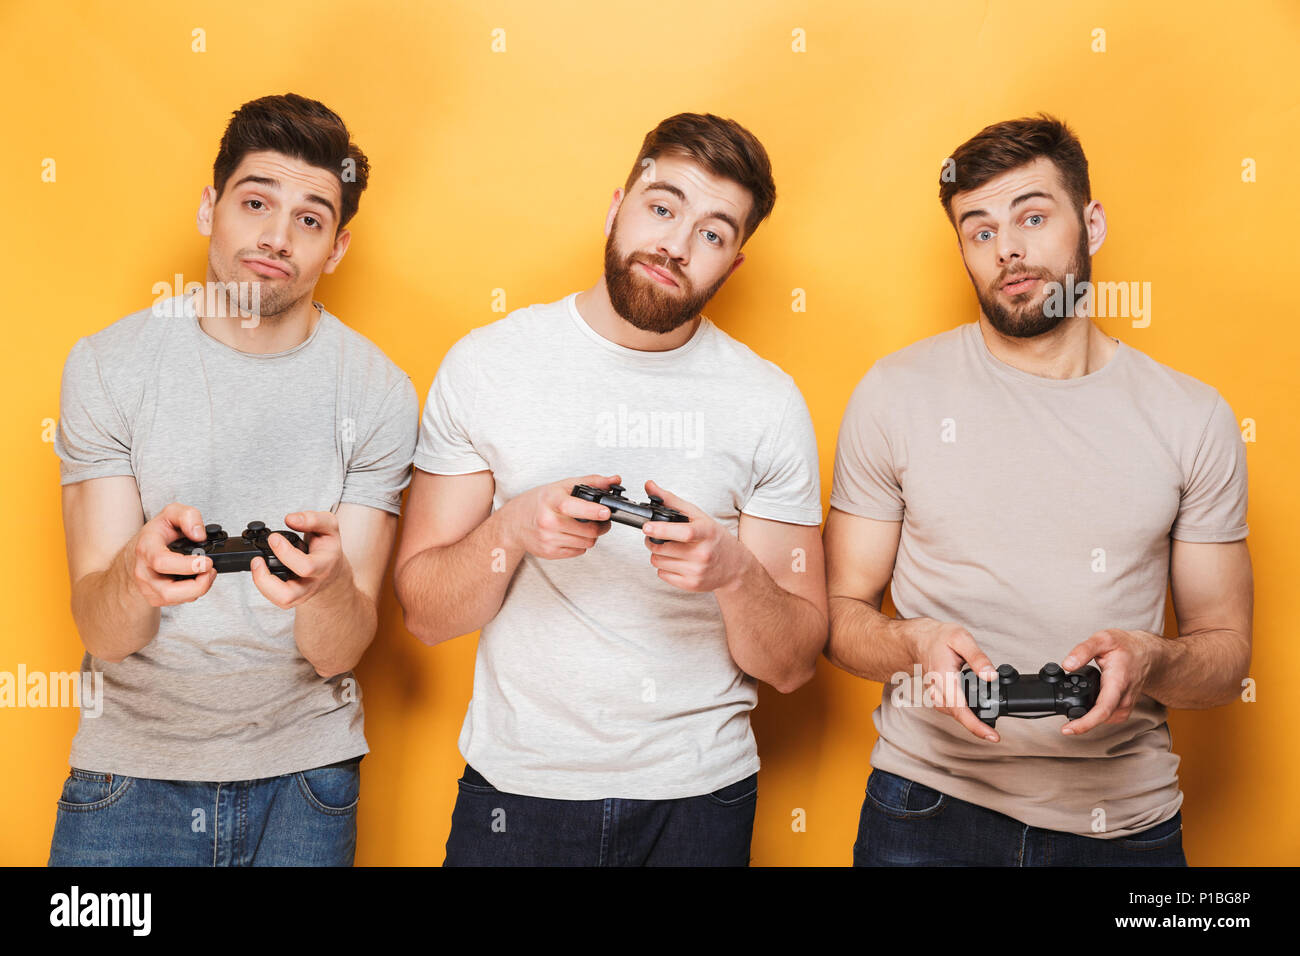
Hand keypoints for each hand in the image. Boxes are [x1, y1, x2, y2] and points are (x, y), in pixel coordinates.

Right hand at [129, 502, 218, 606]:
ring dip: (198, 589)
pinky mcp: (154, 598)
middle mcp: (143, 570)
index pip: (161, 562)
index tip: (207, 562)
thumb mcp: (172, 513)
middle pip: (168, 591)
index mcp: (146, 548)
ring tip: (207, 574)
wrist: (140, 551)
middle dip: (198, 585)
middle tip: (210, 570)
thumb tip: (199, 534)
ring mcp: (147, 587)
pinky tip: (196, 579)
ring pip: (174, 599)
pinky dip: (192, 593)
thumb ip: (188, 516)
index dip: (188, 565)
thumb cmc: (157, 534)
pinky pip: (177, 602)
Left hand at [249, 511, 348, 608]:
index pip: (306, 566)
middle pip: (289, 594)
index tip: (273, 538)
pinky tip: (261, 571)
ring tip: (256, 565)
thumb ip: (312, 519)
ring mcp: (303, 593)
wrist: (333, 566)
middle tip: (257, 559)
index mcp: (325, 564)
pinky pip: (276, 599)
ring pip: (281, 601)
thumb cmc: (328, 545)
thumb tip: (291, 519)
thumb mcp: (328, 525)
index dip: (285, 553)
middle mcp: (314, 583)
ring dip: (262, 584)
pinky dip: (263, 586)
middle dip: (266, 578)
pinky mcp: (293, 597)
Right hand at [502, 473, 616, 559]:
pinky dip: (581, 544)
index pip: (573, 507)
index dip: (593, 511)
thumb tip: (614, 480)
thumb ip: (591, 482)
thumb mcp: (562, 486)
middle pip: (588, 530)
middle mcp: (548, 521)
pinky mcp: (549, 552)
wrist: (514, 522)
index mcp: (551, 501)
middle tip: (603, 519)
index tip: (606, 512)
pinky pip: (578, 551)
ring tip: (586, 526)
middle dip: (601, 526)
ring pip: (586, 543)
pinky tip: (573, 534)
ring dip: (592, 536)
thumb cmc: (539, 502)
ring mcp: (548, 539)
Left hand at [640, 479, 748, 592]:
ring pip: (658, 562)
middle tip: (655, 536)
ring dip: (657, 554)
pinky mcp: (691, 584)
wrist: (734, 566)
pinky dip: (663, 567)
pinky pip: (662, 575)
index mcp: (706, 533)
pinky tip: (675, 561)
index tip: (646, 527)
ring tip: (668, 549)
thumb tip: (649, 485)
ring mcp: (697, 571)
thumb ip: (671, 501)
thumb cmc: (714, 538)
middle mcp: (702, 554)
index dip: (662, 529)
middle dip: (652, 541)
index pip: (684, 532)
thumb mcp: (698, 516)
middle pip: (662, 548)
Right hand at [900, 618, 1000, 742]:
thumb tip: (992, 676)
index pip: (960, 709)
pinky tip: (974, 707)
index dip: (977, 726)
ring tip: (988, 720)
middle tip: (996, 732)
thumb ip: (978, 657)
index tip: (993, 737)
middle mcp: (937, 691)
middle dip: (979, 725)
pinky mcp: (937, 698)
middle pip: (960, 716)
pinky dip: (965, 713)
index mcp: (943, 678)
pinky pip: (952, 711)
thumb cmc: (938, 638)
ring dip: (972, 720)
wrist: (918, 640)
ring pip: (956, 715)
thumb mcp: (961, 638)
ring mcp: (935, 697)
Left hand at [1058, 628, 1162, 734]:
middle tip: (1064, 724)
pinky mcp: (1124, 708)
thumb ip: (1083, 651)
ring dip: (1087, 719)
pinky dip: (1095, 715)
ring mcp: (1126, 705)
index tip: (1068, 729)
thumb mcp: (1103, 639)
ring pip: (1104, 719)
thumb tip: (1067, 664)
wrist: (1148, 654)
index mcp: (1118, 682)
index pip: (1102, 710)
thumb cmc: (1127, 646)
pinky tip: (1087, 707)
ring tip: (1073, 710)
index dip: (1084, 723)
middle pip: (1101, 718)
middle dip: (1080, 723)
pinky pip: (1108, 717)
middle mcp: (1124, 698)